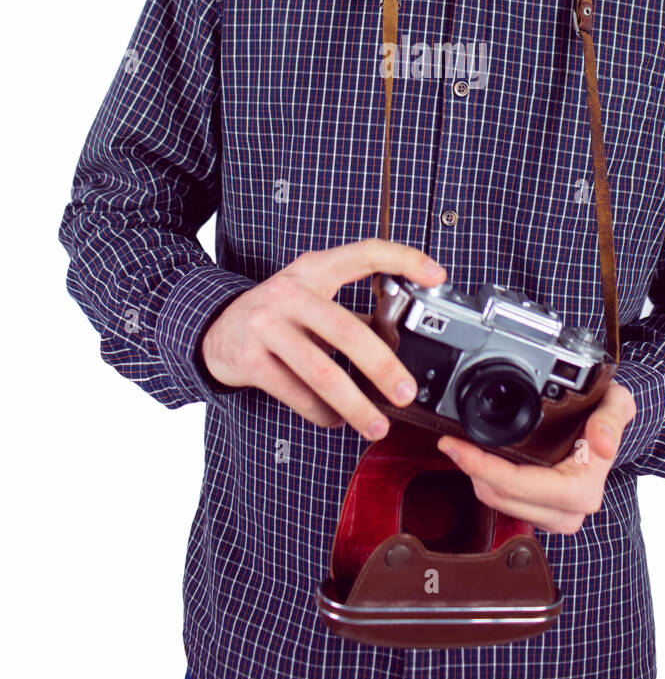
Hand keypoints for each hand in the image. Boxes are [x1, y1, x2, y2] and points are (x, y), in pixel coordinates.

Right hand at [199, 240, 446, 441]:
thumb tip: (401, 341)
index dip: (403, 259)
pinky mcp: (250, 358)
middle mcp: (290, 292)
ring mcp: (267, 325)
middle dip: (382, 367)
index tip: (436, 275)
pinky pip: (296, 393)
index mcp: (314, 270)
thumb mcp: (311, 298)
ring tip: (376, 425)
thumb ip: (351, 314)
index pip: (364, 252)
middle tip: (406, 392)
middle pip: (346, 330)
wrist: (213, 329)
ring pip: (321, 372)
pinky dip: (322, 413)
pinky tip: (336, 420)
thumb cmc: (276, 315)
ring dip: (354, 405)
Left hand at [435, 381, 635, 533]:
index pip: (518, 485)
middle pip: (501, 498)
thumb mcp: (618, 403)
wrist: (610, 431)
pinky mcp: (543, 515)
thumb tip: (601, 443)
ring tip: (460, 448)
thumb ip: (612, 418)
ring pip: (499, 504)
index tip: (455, 446)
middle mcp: (569, 511)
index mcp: (582, 491)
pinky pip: (506, 503)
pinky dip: (488, 481)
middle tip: (449, 443)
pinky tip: (479, 460)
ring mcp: (555, 517)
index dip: (481, 466)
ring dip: (477, 477)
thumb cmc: (609, 416)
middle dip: (471, 470)